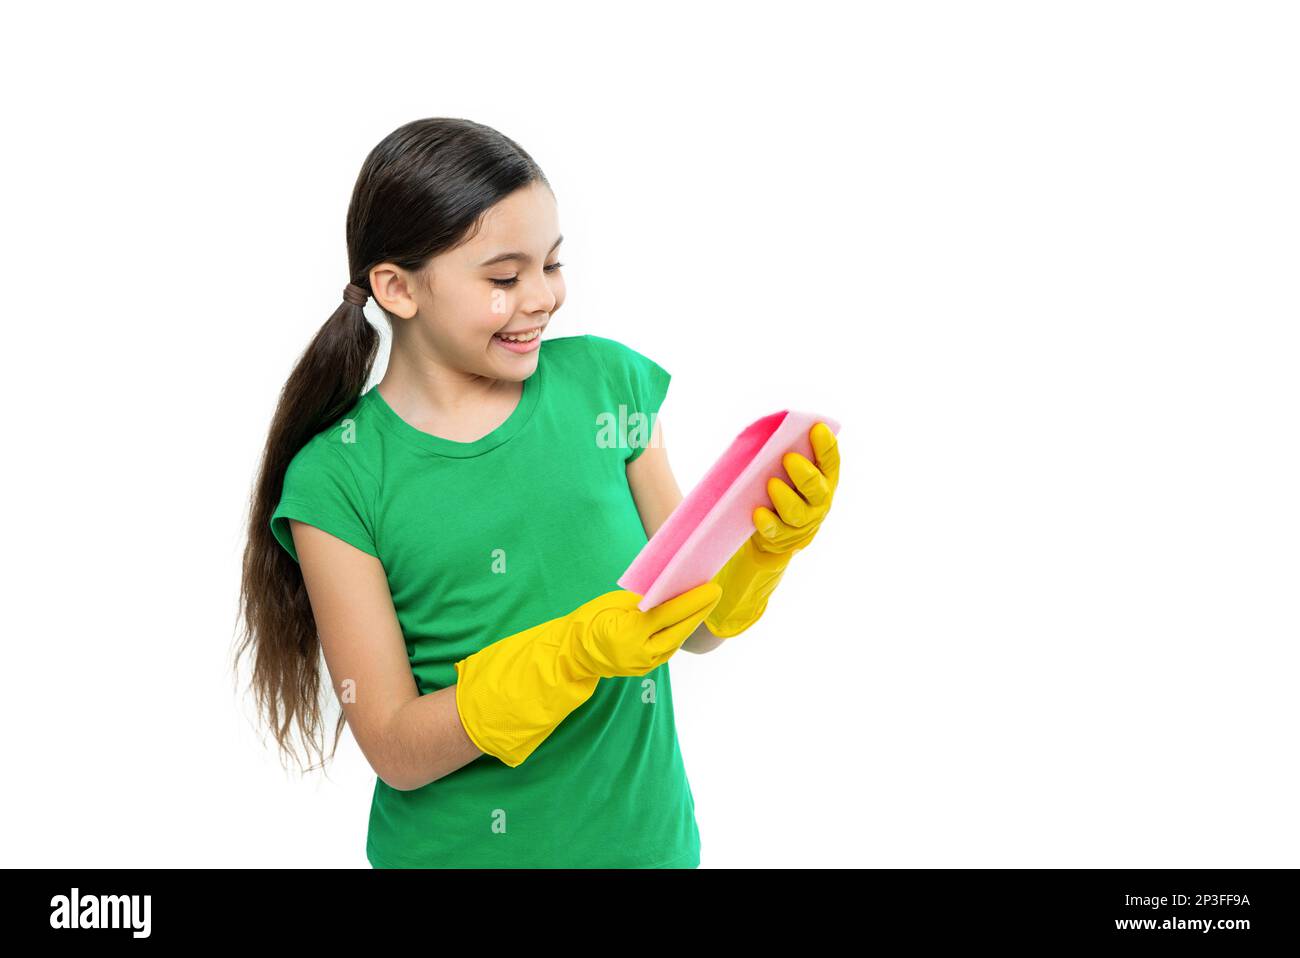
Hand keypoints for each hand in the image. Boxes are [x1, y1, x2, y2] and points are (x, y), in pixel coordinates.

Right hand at [569, 582, 722, 677]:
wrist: (574, 653)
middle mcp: (641, 653)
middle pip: (679, 631)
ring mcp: (644, 665)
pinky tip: (687, 620)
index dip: (692, 601)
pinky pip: (668, 648)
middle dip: (700, 612)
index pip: (669, 614)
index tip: (712, 588)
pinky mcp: (646, 669)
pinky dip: (678, 633)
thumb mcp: (616, 604)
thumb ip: (645, 603)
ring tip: (704, 603)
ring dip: (691, 623)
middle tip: (715, 593)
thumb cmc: (591, 621)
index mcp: (630, 633)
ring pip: (676, 642)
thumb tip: (672, 594)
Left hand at [752, 422, 839, 554]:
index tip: (816, 428)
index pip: (830, 460)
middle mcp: (819, 500)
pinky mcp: (785, 538)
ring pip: (797, 512)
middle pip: (816, 488)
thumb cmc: (779, 487)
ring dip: (785, 497)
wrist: (771, 532)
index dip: (826, 445)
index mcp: (824, 477)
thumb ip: (785, 451)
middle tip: (788, 457)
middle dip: (804, 472)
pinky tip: (758, 513)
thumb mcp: (786, 469)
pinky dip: (768, 522)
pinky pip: (777, 532)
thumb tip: (768, 428)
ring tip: (771, 484)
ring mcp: (804, 522)